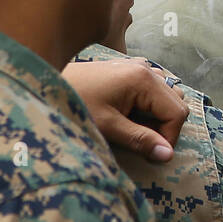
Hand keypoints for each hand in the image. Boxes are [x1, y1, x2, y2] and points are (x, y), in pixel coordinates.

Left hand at [63, 57, 188, 162]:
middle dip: (165, 127)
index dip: (169, 137)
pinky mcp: (129, 69)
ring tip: (135, 128)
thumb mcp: (108, 126)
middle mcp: (146, 68)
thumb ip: (140, 140)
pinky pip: (154, 88)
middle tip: (142, 141)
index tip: (151, 153)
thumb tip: (167, 155)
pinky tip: (130, 114)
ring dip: (158, 115)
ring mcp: (138, 66)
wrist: (45, 83)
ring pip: (167, 95)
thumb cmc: (76, 103)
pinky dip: (150, 104)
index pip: (176, 113)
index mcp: (143, 79)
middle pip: (176, 102)